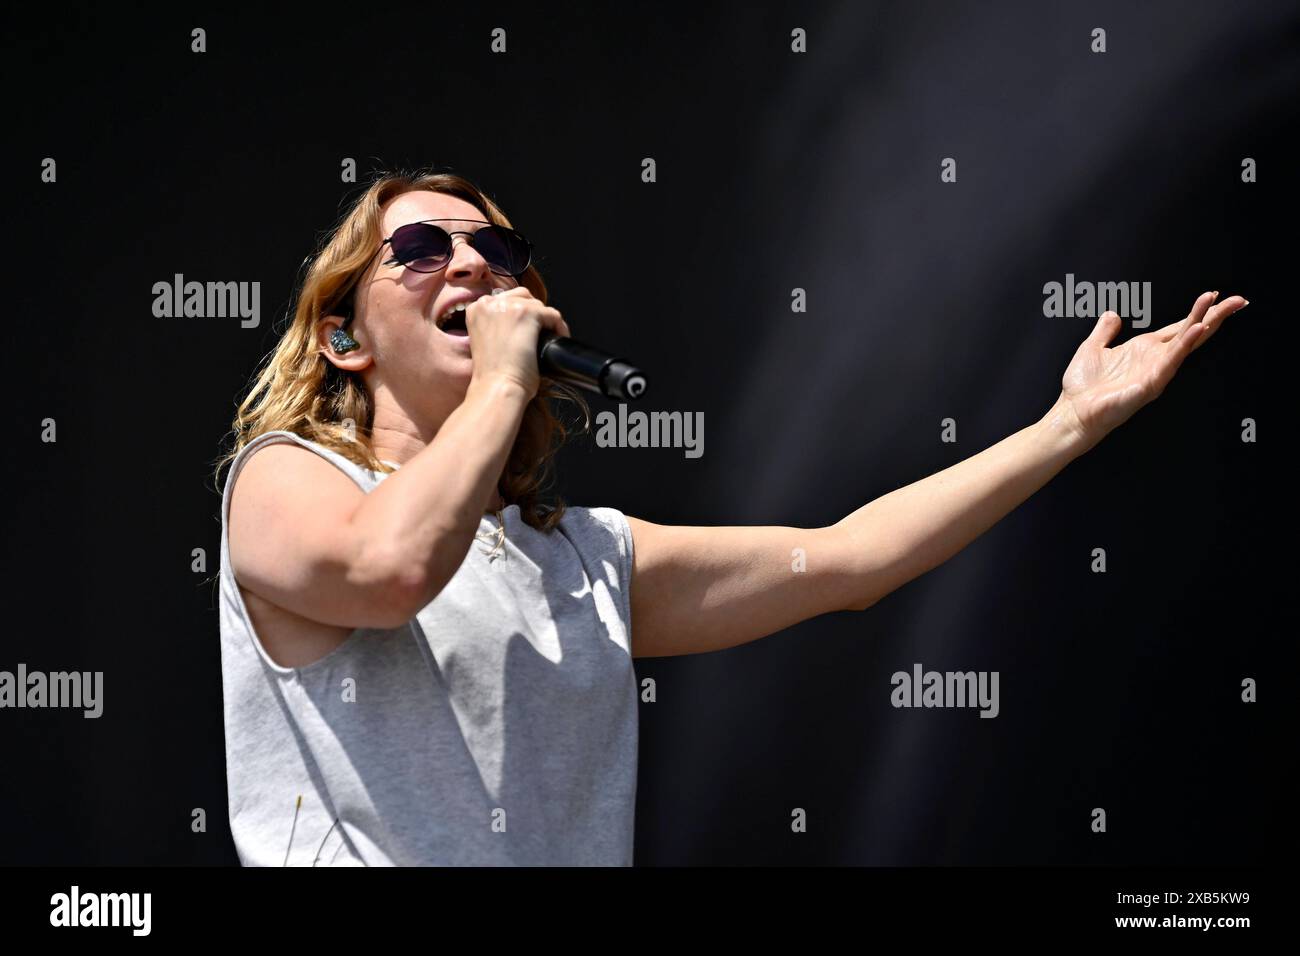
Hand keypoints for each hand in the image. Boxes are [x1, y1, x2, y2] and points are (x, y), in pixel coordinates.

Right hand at [465, 287, 570, 398]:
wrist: (497, 387)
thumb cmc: (492, 376)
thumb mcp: (486, 343)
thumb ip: (496, 327)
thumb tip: (518, 326)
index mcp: (476, 309)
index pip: (505, 300)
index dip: (520, 313)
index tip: (527, 329)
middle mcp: (489, 303)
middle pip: (522, 296)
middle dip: (534, 313)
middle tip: (540, 334)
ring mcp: (509, 306)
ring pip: (539, 305)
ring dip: (547, 321)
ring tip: (551, 338)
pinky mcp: (528, 313)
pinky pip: (553, 314)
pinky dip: (560, 327)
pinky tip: (559, 339)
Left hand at [1054, 290, 1247, 449]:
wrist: (1073, 412)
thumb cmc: (1082, 388)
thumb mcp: (1092, 348)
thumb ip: (1105, 331)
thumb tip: (1112, 314)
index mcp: (1144, 350)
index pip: (1178, 328)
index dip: (1197, 312)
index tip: (1214, 296)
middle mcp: (1154, 359)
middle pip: (1192, 333)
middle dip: (1215, 315)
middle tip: (1238, 299)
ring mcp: (1155, 371)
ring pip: (1186, 342)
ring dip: (1204, 322)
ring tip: (1219, 305)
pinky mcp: (1150, 383)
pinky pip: (1172, 360)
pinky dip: (1185, 344)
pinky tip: (1197, 329)